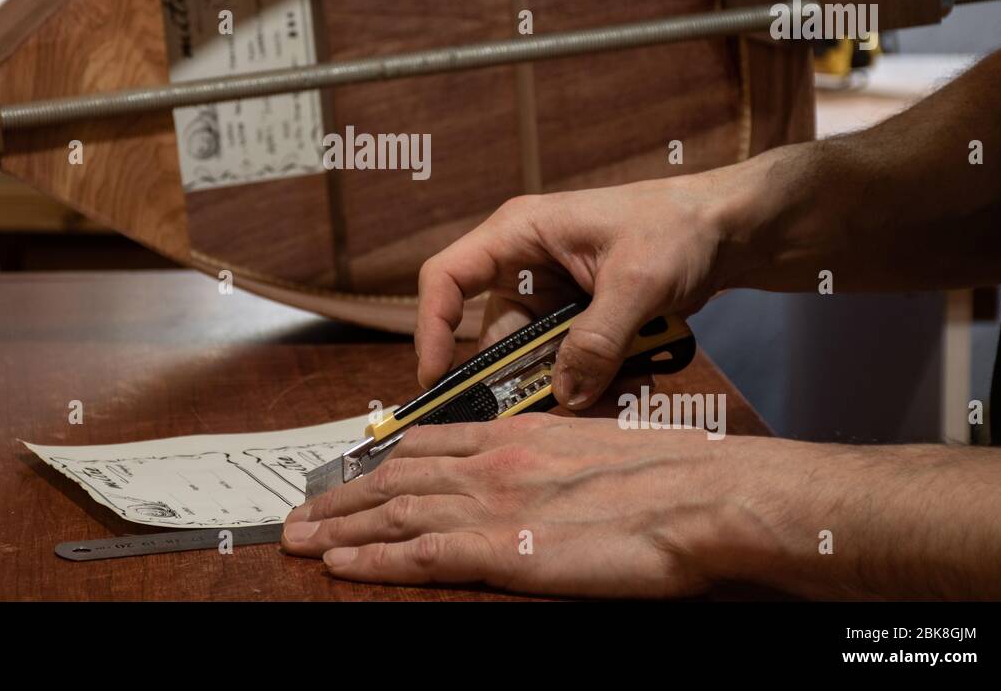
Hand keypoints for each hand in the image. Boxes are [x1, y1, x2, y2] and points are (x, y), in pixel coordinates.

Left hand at [282, 413, 796, 597]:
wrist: (702, 496)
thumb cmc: (667, 475)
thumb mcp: (593, 447)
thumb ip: (545, 456)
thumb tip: (527, 473)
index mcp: (515, 436)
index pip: (426, 445)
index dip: (378, 462)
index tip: (347, 473)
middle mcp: (491, 462)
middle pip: (396, 478)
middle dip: (341, 497)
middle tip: (299, 513)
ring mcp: (492, 503)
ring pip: (394, 513)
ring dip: (339, 527)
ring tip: (298, 538)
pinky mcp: (501, 549)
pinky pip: (420, 556)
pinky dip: (374, 560)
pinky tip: (340, 565)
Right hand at [415, 173, 742, 407]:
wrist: (731, 228)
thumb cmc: (681, 228)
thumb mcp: (639, 283)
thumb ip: (597, 341)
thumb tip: (565, 396)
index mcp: (519, 234)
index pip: (447, 279)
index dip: (431, 328)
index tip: (436, 380)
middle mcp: (524, 264)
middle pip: (493, 335)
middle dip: (518, 378)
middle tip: (544, 414)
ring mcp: (551, 294)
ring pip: (534, 358)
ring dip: (569, 383)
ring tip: (620, 389)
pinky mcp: (577, 318)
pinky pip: (567, 362)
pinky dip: (593, 379)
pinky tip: (634, 381)